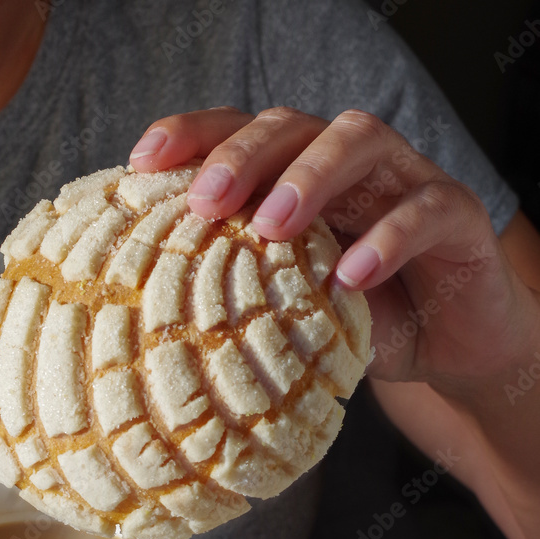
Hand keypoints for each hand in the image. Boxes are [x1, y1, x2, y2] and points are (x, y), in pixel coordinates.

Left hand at [129, 107, 539, 397]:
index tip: (144, 162)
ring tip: (271, 227)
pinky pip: (424, 210)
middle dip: (243, 155)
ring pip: (359, 140)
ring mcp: (405, 181)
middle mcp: (349, 166)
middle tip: (207, 201)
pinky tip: (349, 276)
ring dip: (309, 177)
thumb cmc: (358, 320)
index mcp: (300, 177)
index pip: (243, 134)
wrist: (447, 348)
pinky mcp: (457, 215)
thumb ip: (246, 287)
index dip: (194, 136)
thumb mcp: (291, 305)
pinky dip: (386, 237)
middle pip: (293, 125)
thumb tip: (158, 306)